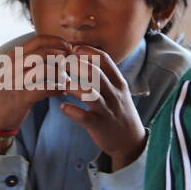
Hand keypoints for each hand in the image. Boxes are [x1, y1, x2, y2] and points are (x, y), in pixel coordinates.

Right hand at [0, 35, 74, 153]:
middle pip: (42, 53)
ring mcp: (16, 82)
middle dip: (61, 57)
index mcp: (13, 57)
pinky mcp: (21, 98)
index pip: (37, 40)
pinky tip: (62, 92)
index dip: (56, 41)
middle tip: (71, 64)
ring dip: (60, 74)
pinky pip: (45, 89)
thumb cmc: (11, 91)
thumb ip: (31, 59)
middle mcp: (12, 66)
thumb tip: (58, 50)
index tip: (69, 47)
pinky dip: (57, 90)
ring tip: (66, 80)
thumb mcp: (16, 70)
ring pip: (44, 69)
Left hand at [59, 45, 146, 169]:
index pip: (104, 60)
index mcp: (119, 82)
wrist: (130, 140)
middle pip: (95, 73)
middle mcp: (114, 94)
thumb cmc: (119, 111)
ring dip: (72, 86)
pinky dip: (71, 110)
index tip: (72, 48)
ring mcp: (107, 110)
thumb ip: (105, 75)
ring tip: (60, 84)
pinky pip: (84, 116)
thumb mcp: (118, 90)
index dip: (87, 51)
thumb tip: (85, 58)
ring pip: (89, 93)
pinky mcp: (99, 125)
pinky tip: (62, 107)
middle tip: (60, 63)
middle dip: (75, 65)